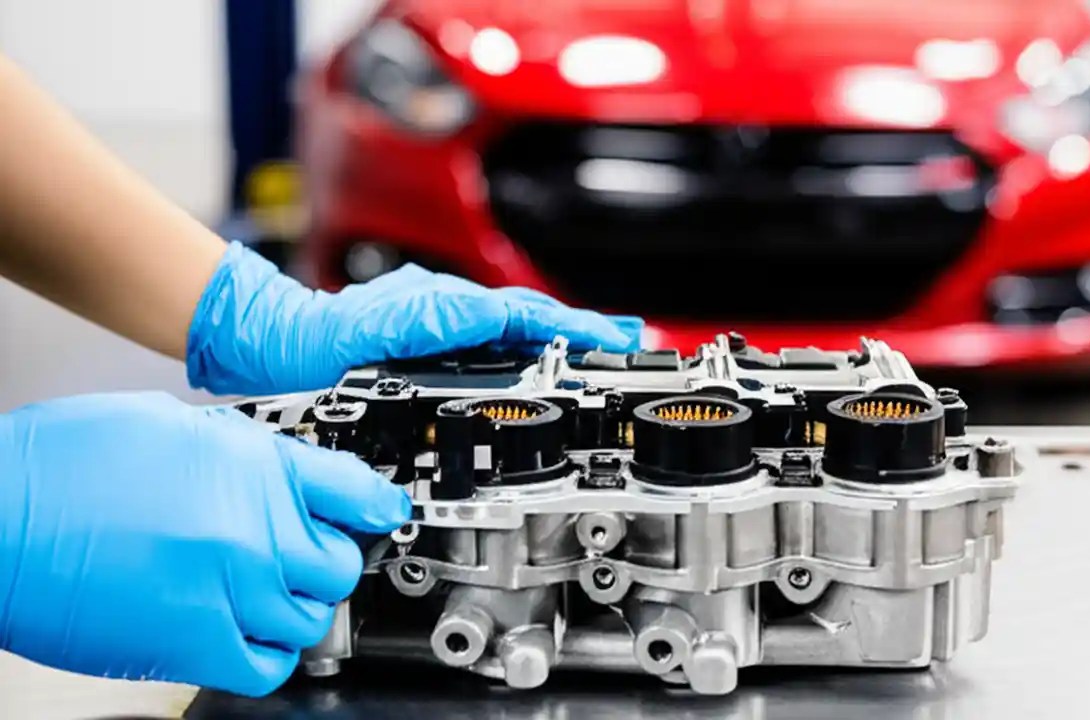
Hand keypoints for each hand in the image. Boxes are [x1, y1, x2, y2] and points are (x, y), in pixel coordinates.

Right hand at [0, 392, 409, 695]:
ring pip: (313, 617)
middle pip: (341, 563)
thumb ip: (237, 451)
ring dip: (298, 608)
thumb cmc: (64, 465)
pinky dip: (272, 654)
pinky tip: (249, 634)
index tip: (380, 513)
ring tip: (265, 596)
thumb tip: (268, 470)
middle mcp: (255, 529)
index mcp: (255, 466)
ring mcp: (231, 591)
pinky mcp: (196, 645)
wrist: (1, 518)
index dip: (376, 504)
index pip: (355, 489)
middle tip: (303, 557)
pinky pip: (271, 665)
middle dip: (328, 560)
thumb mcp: (170, 424)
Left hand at [186, 243, 643, 394]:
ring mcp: (437, 321)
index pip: (520, 315)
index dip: (569, 327)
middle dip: (581, 329)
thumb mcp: (373, 331)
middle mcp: (443, 308)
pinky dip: (529, 346)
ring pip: (515, 328)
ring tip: (603, 348)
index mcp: (438, 307)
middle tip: (628, 342)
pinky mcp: (428, 339)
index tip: (608, 337)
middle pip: (528, 317)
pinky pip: (493, 339)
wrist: (271, 344)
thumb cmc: (312, 344)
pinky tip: (541, 360)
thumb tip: (492, 313)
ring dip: (562, 338)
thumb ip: (432, 320)